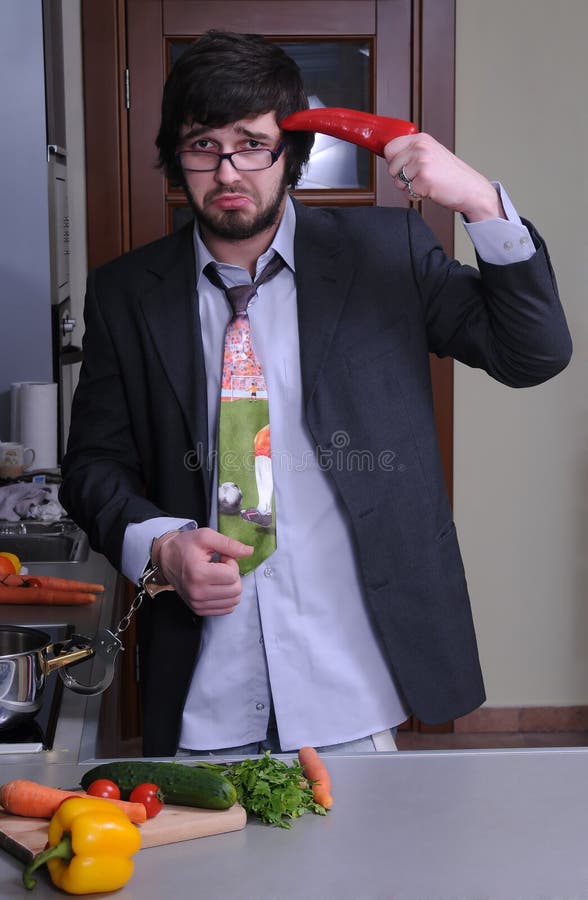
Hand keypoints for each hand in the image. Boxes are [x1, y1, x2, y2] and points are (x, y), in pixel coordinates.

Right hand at [154, 527, 252, 615]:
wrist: (166, 559)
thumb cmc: (185, 546)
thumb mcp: (206, 536)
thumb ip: (229, 544)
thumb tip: (249, 551)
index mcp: (198, 574)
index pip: (232, 575)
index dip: (231, 563)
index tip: (220, 557)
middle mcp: (197, 593)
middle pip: (236, 590)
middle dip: (232, 575)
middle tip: (220, 566)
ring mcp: (197, 603)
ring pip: (233, 601)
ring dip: (230, 586)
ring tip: (217, 575)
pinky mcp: (199, 610)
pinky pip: (226, 609)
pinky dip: (226, 597)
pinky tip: (216, 585)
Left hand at [384, 132, 504, 221]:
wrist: (470, 188)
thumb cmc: (451, 174)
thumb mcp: (431, 153)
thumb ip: (412, 151)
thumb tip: (388, 155)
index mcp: (421, 139)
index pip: (390, 148)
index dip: (393, 161)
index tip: (401, 166)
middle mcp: (420, 148)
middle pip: (391, 167)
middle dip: (400, 177)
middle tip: (418, 177)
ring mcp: (422, 163)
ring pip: (397, 181)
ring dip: (408, 187)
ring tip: (426, 183)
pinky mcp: (423, 179)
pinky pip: (407, 193)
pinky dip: (416, 196)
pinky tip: (429, 190)